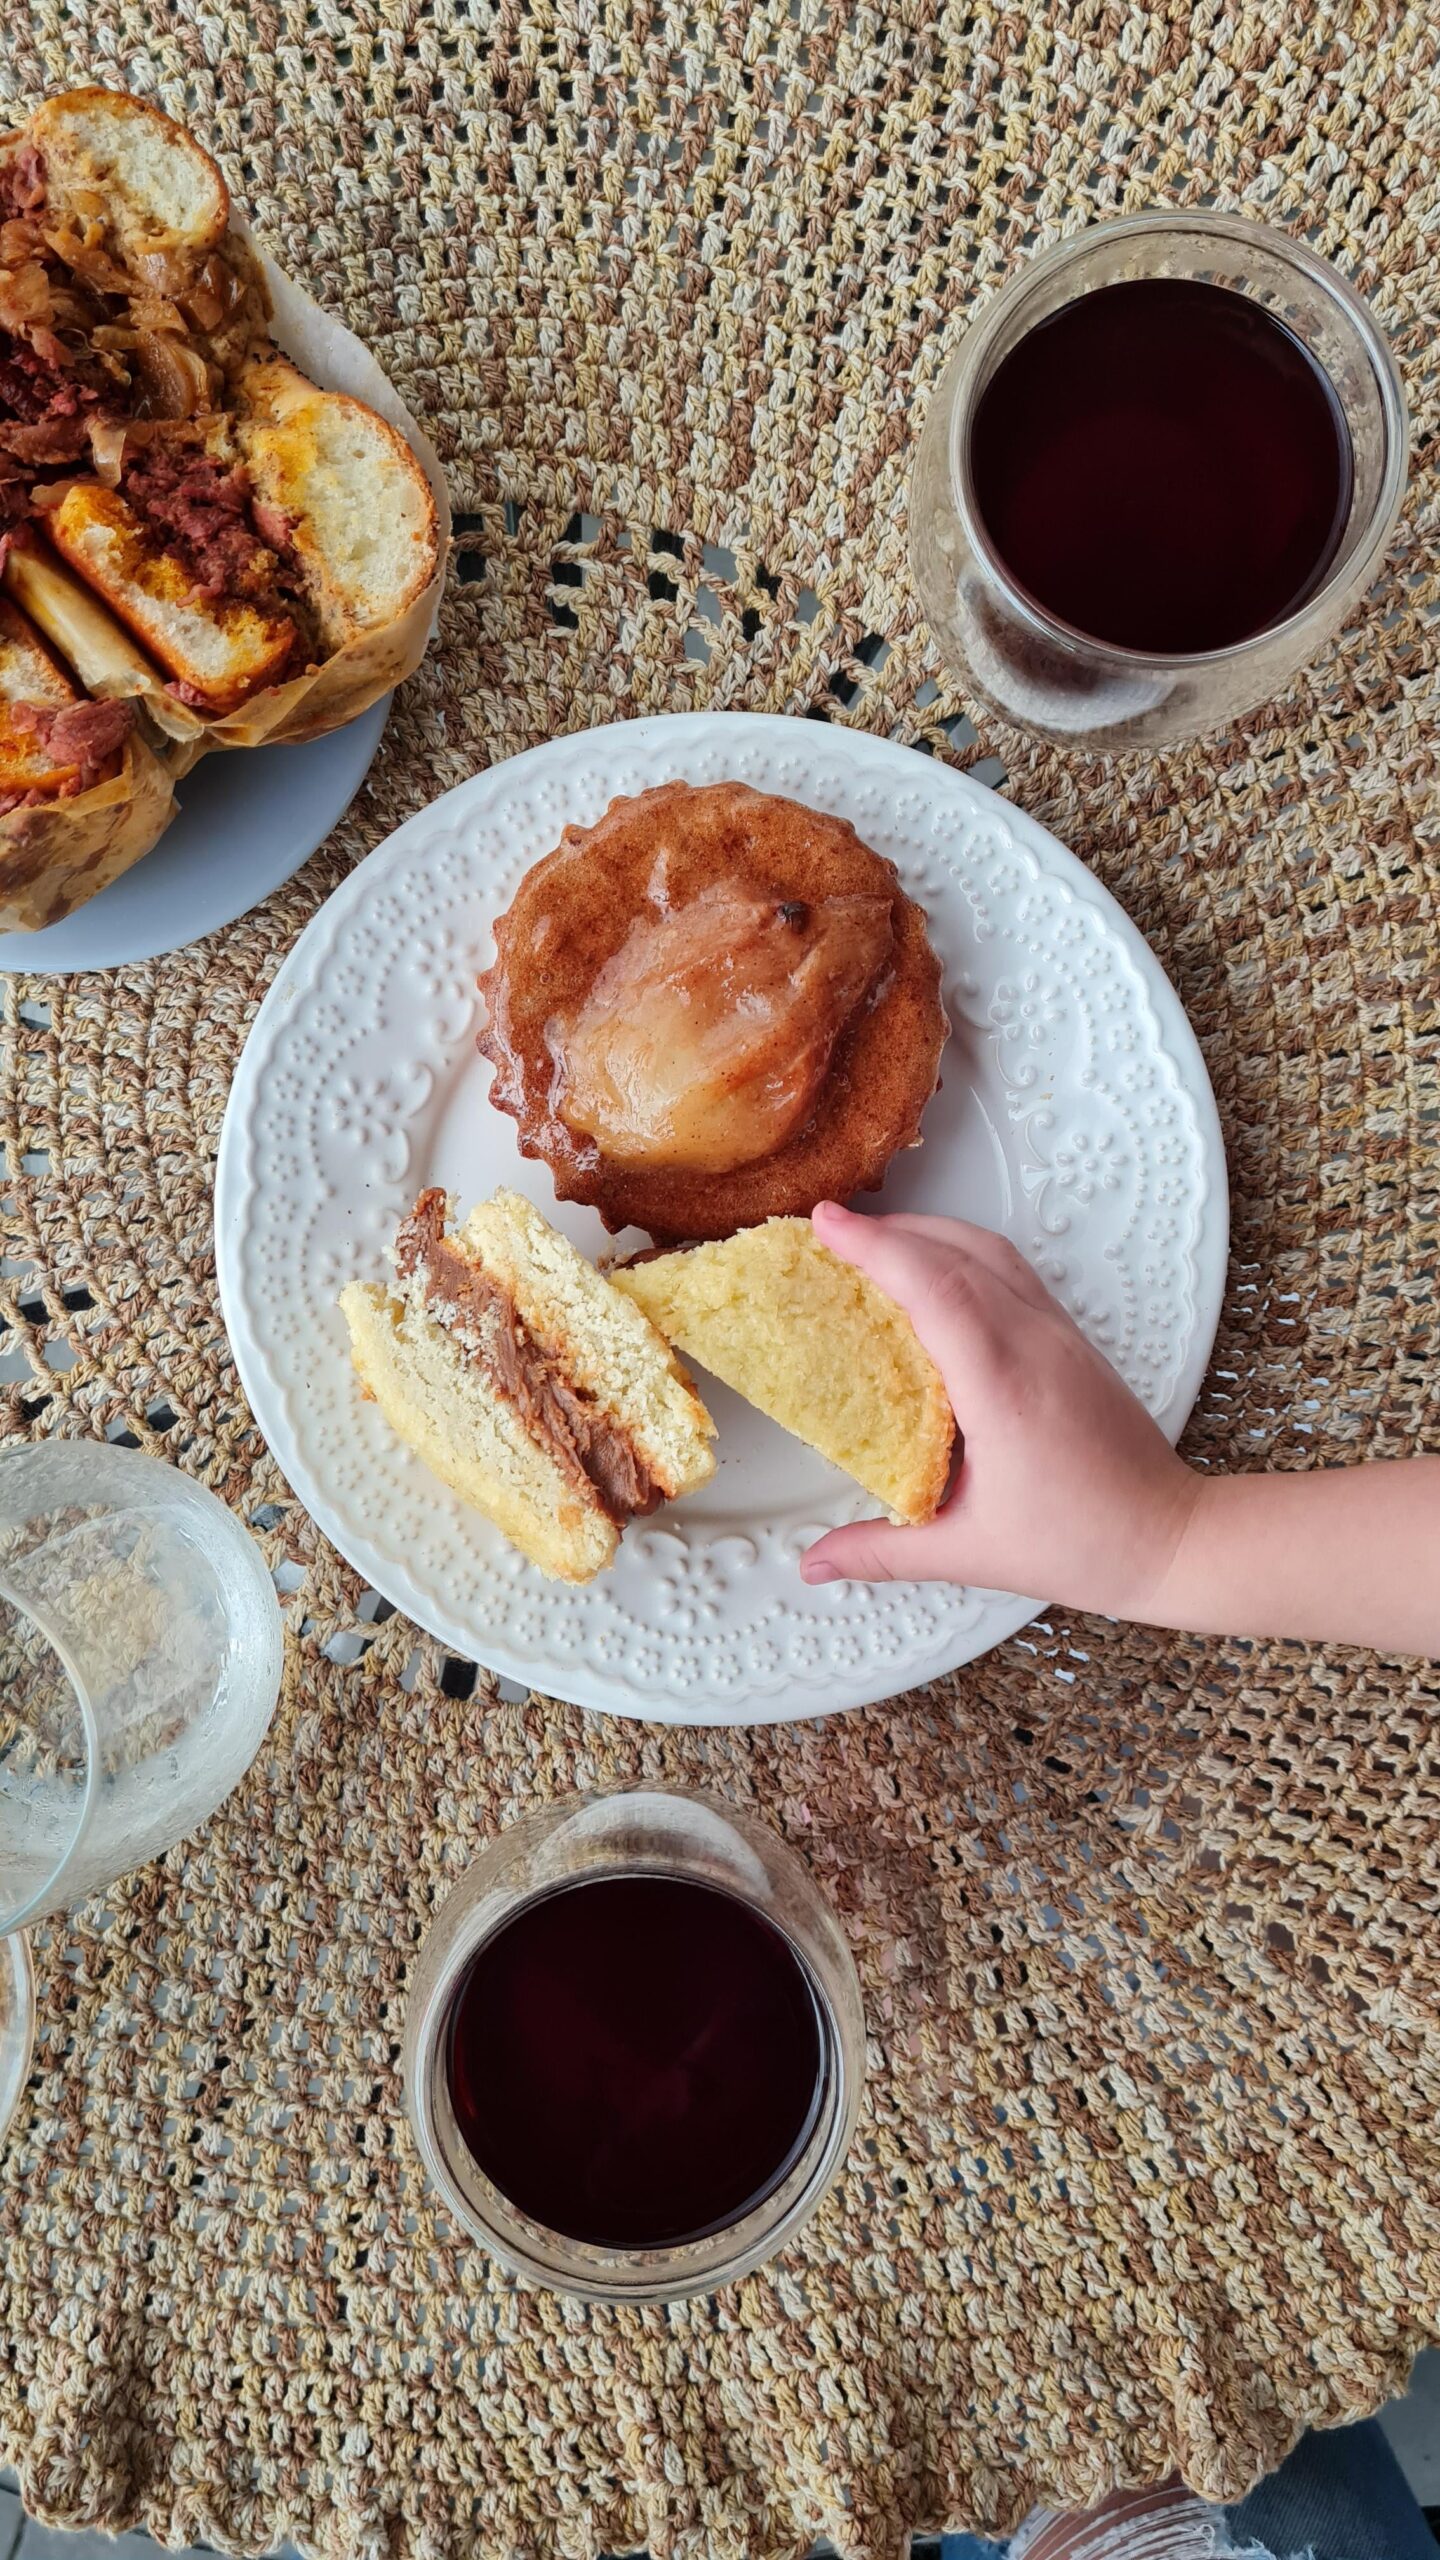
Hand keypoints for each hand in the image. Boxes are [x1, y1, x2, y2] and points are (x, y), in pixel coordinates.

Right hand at [799, 1202, 1198, 1614]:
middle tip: (830, 1231)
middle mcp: (1035, 1343)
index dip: (876, 1247)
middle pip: (957, 1252)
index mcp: (1004, 1385)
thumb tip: (813, 1564)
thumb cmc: (1083, 1544)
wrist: (1169, 1538)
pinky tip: (933, 1277)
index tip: (826, 1225)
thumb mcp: (969, 1552)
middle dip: (889, 1230)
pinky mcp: (1072, 1339)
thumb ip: (882, 1553)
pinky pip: (1011, 1272)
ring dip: (928, 1235)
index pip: (935, 1286)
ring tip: (873, 1244)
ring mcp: (1059, 1334)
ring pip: (990, 1251)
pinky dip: (962, 1256)